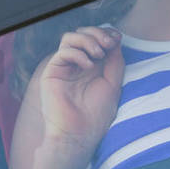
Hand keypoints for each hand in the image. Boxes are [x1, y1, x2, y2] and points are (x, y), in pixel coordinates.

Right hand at [37, 26, 123, 156]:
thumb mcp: (113, 84)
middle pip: (82, 33)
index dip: (106, 33)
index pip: (96, 38)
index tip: (117, 38)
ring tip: (99, 53)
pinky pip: (62, 52)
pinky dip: (78, 53)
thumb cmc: (96, 115)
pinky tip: (88, 66)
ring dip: (87, 40)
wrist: (78, 135)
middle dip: (97, 33)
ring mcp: (64, 67)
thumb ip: (115, 61)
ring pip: (70, 37)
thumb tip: (116, 38)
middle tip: (108, 44)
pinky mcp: (52, 72)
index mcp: (92, 66)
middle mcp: (76, 64)